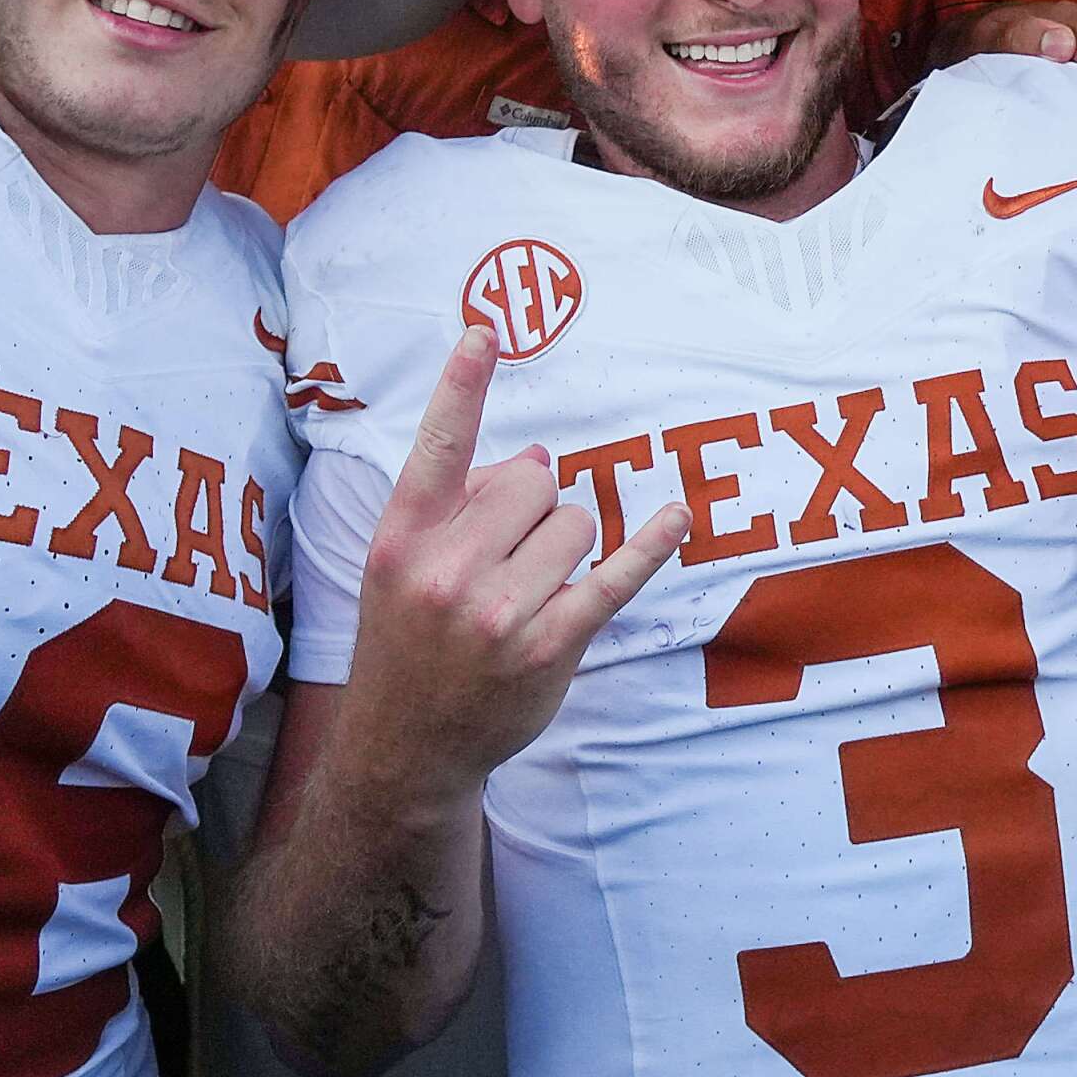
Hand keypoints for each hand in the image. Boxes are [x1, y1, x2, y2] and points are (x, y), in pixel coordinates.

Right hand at [342, 324, 689, 793]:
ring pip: (574, 523)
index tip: (484, 331)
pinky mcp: (549, 646)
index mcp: (403, 537)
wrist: (405, 745)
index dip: (462, 385)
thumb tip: (537, 457)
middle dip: (532, 503)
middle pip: (533, 480)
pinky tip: (675, 516)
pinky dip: (649, 544)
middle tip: (503, 553)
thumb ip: (457, 504)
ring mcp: (499, 612)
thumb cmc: (406, 638)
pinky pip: (613, 576)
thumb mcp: (401, 564)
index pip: (437, 447)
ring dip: (564, 545)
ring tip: (525, 589)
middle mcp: (447, 570)